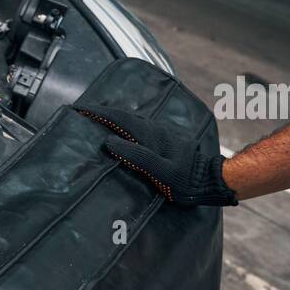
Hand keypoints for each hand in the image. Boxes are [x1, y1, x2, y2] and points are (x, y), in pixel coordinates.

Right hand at [75, 102, 236, 205]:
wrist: (211, 180)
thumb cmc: (185, 181)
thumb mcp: (161, 173)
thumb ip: (137, 156)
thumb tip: (110, 142)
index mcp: (150, 135)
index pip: (119, 119)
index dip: (98, 113)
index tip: (79, 108)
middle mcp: (155, 129)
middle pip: (124, 115)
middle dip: (102, 112)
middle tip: (84, 111)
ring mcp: (162, 132)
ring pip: (133, 119)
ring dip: (114, 116)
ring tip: (99, 118)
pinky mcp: (167, 138)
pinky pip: (140, 126)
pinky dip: (126, 124)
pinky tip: (124, 129)